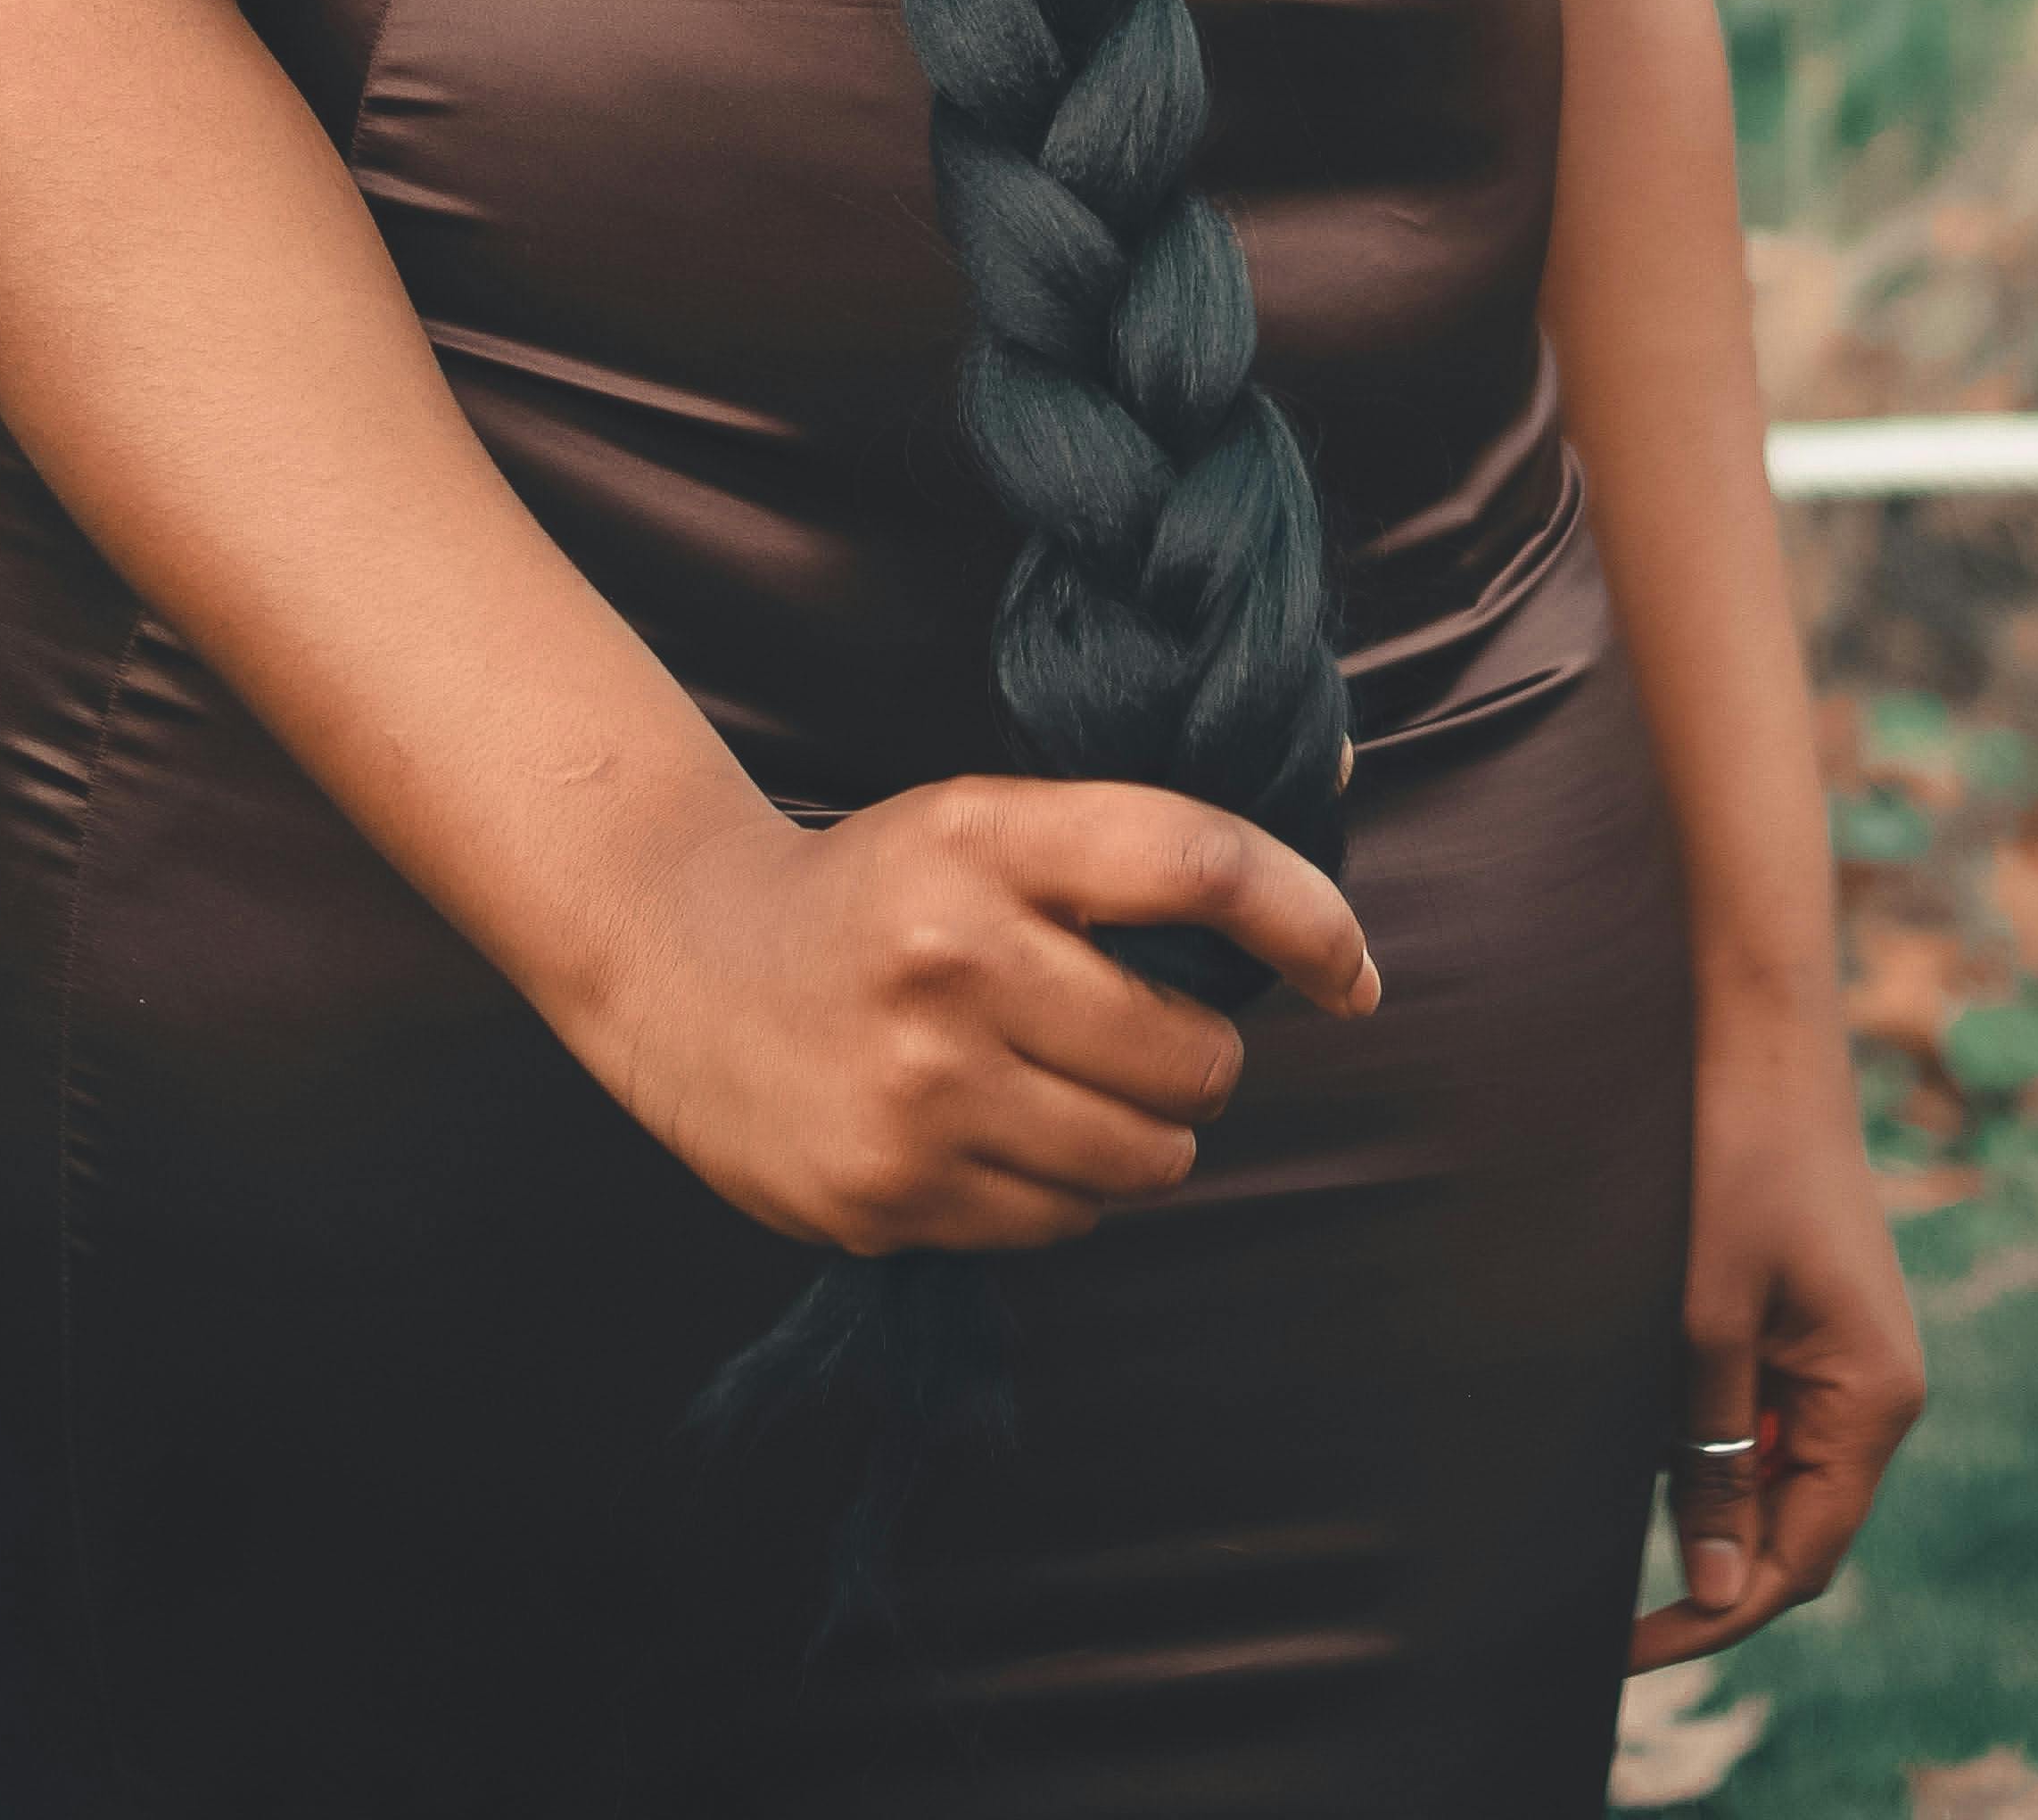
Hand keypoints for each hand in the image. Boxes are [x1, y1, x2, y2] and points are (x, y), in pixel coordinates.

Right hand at [601, 773, 1381, 1257]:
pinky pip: (1060, 1224)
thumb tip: (1334, 813)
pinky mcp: (888, 1193)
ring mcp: (918, 1090)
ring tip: (1066, 1086)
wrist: (683, 964)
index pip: (1199, 865)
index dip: (1308, 920)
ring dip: (1140, 1138)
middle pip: (1194, 1055)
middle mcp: (955, 959)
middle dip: (1198, 1058)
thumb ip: (1130, 844)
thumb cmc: (872, 888)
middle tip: (1142, 1035)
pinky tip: (993, 1133)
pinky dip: (1060, 1192)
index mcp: (986, 837)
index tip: (1353, 976)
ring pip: (1143, 1162)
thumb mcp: (981, 819)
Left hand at [1627, 994, 1924, 1667]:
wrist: (1761, 1044)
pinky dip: (1716, 1440)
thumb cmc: (1735, 1165)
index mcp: (1873, 1401)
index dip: (1718, 1610)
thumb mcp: (1708, 1317)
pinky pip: (1774, 1418)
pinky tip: (1652, 1439)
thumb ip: (1713, 1452)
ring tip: (1615, 1524)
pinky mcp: (1822, 1329)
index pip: (1802, 1556)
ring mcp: (1854, 1361)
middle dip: (1712, 1569)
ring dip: (1709, 1500)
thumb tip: (1715, 1584)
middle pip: (1796, 1526)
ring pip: (1780, 1473)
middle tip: (1607, 1609)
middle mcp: (1881, 1393)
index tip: (1629, 1648)